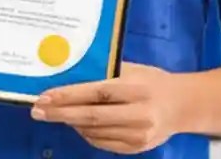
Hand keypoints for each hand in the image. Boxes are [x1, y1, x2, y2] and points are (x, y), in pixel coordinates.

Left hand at [30, 63, 183, 154]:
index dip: (68, 96)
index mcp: (137, 89)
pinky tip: (76, 123)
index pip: (96, 93)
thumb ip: (105, 73)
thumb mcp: (132, 70)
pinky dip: (85, 133)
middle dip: (60, 114)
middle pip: (91, 116)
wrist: (182, 106)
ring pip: (93, 131)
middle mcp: (139, 115)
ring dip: (70, 122)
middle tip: (38, 111)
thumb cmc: (152, 81)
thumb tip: (67, 73)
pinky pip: (102, 143)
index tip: (45, 96)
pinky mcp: (136, 149)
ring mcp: (139, 136)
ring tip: (55, 113)